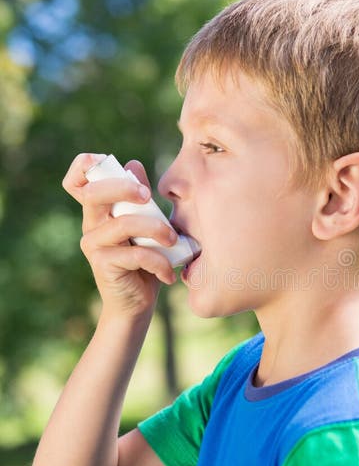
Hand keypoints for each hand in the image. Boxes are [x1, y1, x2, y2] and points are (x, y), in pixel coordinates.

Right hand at [63, 153, 176, 318]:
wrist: (138, 304)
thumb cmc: (145, 261)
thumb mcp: (146, 225)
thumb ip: (140, 199)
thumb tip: (133, 164)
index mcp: (99, 210)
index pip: (77, 181)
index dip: (84, 165)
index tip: (108, 161)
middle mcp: (91, 224)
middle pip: (95, 193)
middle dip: (124, 187)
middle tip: (149, 196)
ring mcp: (94, 245)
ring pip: (123, 224)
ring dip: (156, 229)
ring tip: (173, 241)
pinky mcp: (104, 265)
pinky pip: (135, 254)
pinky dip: (158, 261)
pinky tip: (168, 273)